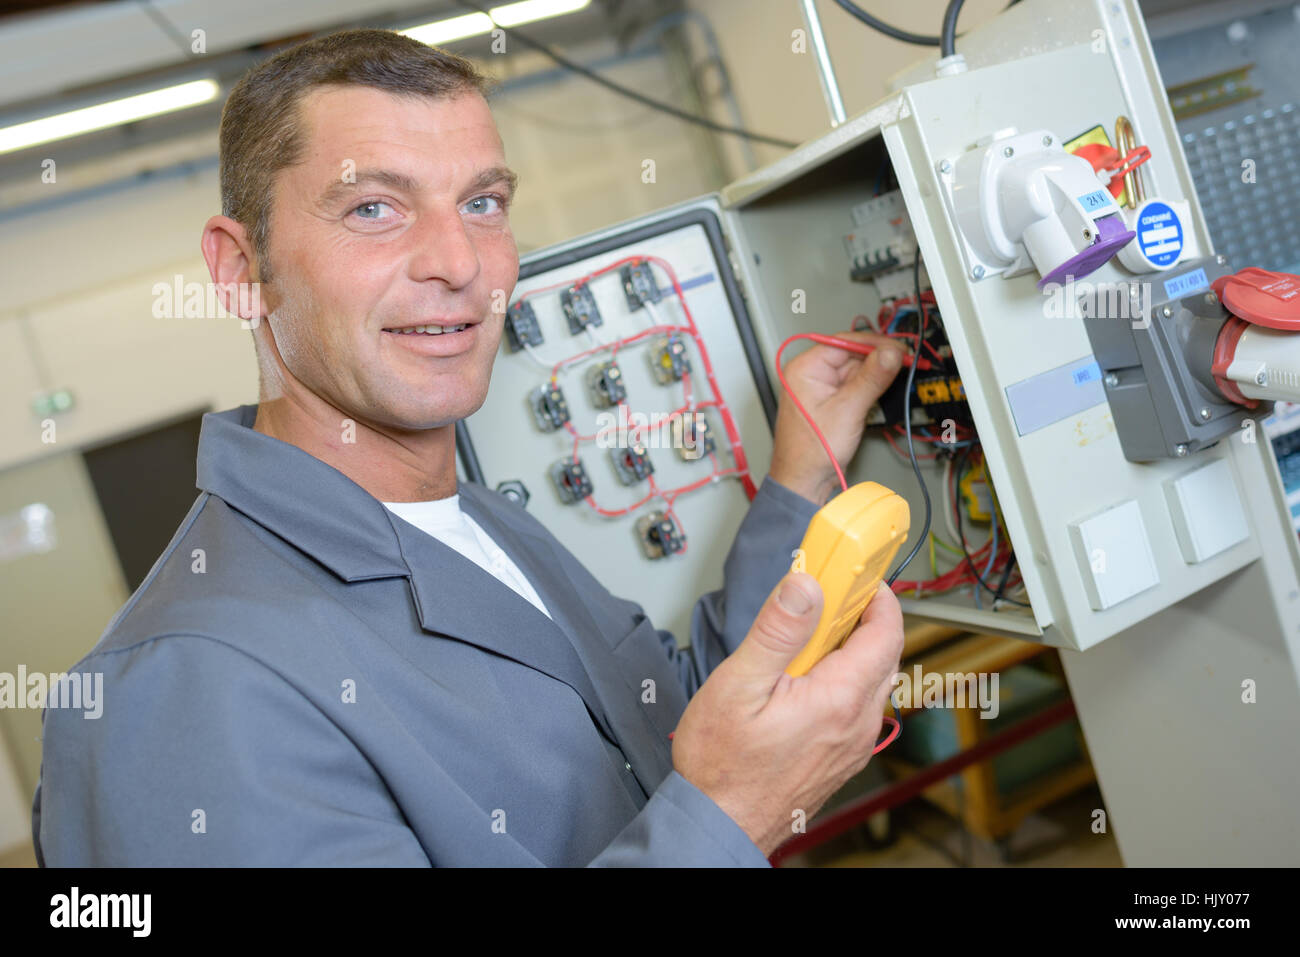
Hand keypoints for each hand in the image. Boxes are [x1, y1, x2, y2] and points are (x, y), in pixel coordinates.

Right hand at [670, 571, 904, 856]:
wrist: (719, 823)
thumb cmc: (723, 766)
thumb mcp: (739, 684)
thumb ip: (777, 631)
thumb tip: (806, 587)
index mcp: (839, 698)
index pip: (886, 631)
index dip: (876, 595)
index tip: (854, 575)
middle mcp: (856, 722)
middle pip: (883, 653)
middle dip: (861, 617)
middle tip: (824, 598)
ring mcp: (852, 742)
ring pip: (872, 680)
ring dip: (850, 650)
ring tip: (806, 638)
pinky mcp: (841, 756)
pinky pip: (857, 706)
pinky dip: (843, 679)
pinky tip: (803, 680)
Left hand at [769, 329, 907, 505]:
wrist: (804, 481)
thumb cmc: (812, 451)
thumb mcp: (848, 410)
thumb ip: (872, 378)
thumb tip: (890, 353)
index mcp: (804, 368)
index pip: (844, 342)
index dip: (874, 343)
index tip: (899, 349)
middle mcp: (809, 374)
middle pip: (851, 355)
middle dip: (879, 360)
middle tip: (905, 363)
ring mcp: (819, 388)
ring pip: (855, 371)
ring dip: (876, 375)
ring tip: (897, 377)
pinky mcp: (829, 401)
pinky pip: (853, 386)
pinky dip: (869, 388)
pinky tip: (882, 392)